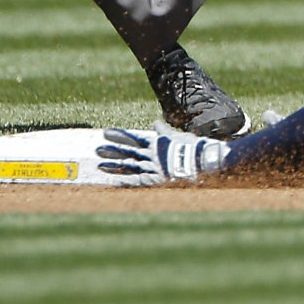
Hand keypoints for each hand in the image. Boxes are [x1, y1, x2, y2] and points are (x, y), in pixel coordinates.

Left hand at [95, 128, 226, 185]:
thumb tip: (154, 122)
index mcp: (158, 143)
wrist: (205, 160)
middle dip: (113, 150)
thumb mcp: (179, 136)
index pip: (135, 138)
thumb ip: (165, 132)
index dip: (120, 136)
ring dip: (114, 165)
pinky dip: (125, 181)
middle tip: (97, 149)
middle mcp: (152, 154)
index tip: (106, 133)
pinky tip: (112, 181)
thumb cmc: (197, 148)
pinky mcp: (156, 179)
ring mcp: (153, 167)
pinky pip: (137, 181)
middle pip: (129, 151)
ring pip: (130, 165)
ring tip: (99, 165)